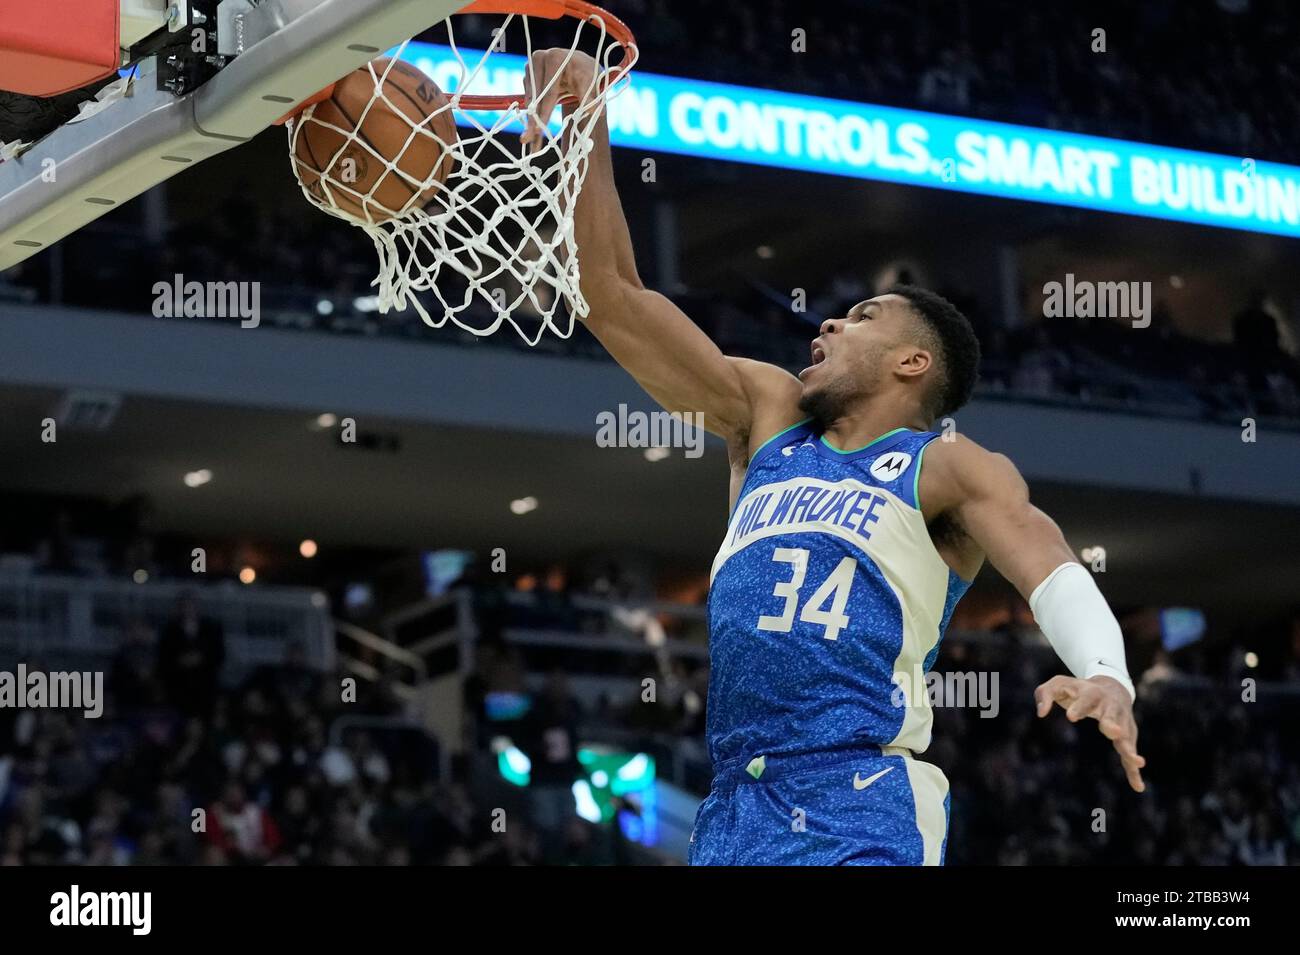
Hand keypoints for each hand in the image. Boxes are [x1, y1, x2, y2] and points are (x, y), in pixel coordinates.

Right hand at [521, 48, 599, 149]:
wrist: (579, 65)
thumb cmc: (588, 73)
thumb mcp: (593, 84)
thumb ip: (592, 97)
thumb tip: (595, 111)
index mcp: (556, 58)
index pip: (549, 92)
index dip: (543, 112)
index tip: (538, 131)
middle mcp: (539, 58)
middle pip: (535, 97)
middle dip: (532, 121)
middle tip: (527, 141)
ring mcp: (531, 66)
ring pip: (529, 99)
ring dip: (530, 121)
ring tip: (530, 141)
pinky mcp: (528, 74)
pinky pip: (528, 98)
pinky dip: (531, 114)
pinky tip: (532, 129)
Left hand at [1034, 674, 1145, 792]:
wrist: (1113, 687)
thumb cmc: (1079, 689)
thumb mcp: (1059, 685)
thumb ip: (1044, 695)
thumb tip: (1041, 714)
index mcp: (1093, 694)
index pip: (1086, 700)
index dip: (1079, 708)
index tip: (1071, 717)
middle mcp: (1111, 708)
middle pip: (1112, 716)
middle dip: (1112, 723)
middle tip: (1112, 731)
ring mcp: (1122, 723)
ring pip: (1126, 736)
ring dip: (1130, 748)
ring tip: (1136, 761)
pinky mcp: (1128, 736)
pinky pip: (1130, 754)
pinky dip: (1134, 770)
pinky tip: (1138, 786)